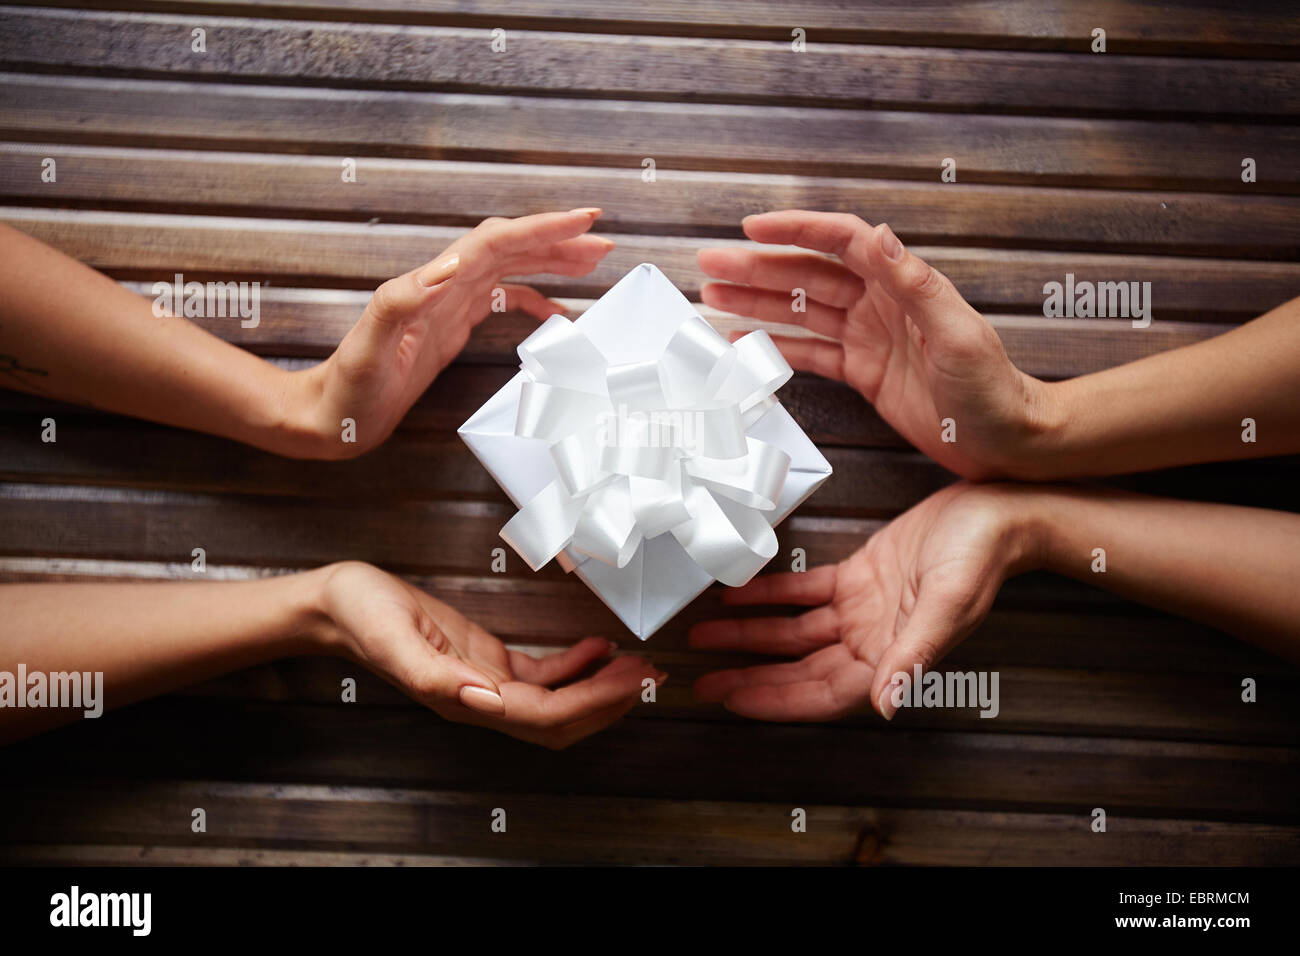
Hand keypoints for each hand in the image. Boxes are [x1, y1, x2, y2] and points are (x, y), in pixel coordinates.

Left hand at [287, 209, 613, 457]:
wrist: (328, 415)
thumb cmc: (347, 388)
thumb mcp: (369, 347)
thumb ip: (402, 302)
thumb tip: (451, 265)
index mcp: (432, 285)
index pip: (497, 242)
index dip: (542, 228)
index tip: (584, 220)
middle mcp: (443, 287)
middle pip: (510, 248)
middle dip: (557, 239)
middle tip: (602, 244)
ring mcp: (448, 306)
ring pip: (510, 269)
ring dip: (550, 262)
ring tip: (591, 265)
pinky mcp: (450, 328)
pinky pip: (501, 302)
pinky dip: (533, 301)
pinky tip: (557, 313)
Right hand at [314, 562, 663, 747]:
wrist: (339, 605)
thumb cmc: (362, 618)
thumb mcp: (395, 640)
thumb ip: (437, 676)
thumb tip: (486, 700)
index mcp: (465, 700)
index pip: (545, 716)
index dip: (593, 703)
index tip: (632, 680)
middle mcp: (482, 700)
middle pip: (561, 722)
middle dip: (611, 703)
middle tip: (652, 675)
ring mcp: (487, 683)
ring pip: (558, 703)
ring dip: (600, 688)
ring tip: (638, 665)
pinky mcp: (487, 661)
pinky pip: (543, 675)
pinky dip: (576, 664)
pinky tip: (597, 647)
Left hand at [690, 483, 1036, 720]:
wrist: (997, 511)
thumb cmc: (982, 557)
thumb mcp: (947, 604)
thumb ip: (913, 656)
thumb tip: (886, 705)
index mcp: (891, 657)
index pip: (821, 694)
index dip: (775, 701)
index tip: (731, 702)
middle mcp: (872, 641)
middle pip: (797, 668)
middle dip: (749, 675)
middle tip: (700, 680)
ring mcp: (862, 611)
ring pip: (793, 631)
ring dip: (750, 634)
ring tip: (704, 634)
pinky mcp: (859, 577)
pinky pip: (804, 593)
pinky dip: (771, 594)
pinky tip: (737, 593)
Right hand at [698, 211, 1058, 479]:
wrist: (1008, 440)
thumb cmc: (994, 388)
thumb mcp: (957, 332)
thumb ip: (916, 283)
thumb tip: (879, 236)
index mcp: (902, 286)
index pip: (840, 242)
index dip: (795, 229)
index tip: (752, 228)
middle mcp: (880, 305)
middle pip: (807, 274)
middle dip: (756, 267)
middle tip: (710, 264)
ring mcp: (868, 338)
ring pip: (801, 311)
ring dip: (757, 303)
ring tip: (712, 298)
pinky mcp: (864, 372)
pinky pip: (810, 353)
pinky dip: (776, 348)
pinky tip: (744, 344)